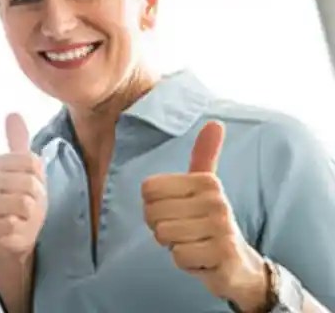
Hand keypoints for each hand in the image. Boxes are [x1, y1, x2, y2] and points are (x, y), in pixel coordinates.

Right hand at [0, 113, 47, 258]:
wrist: (13, 235)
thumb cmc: (20, 200)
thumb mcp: (24, 170)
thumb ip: (17, 142)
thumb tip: (13, 113)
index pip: (29, 161)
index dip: (39, 177)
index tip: (32, 186)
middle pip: (28, 183)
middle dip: (36, 198)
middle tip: (29, 205)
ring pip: (23, 203)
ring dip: (31, 214)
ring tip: (23, 216)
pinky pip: (14, 224)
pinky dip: (21, 229)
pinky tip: (15, 228)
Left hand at [142, 121, 268, 310]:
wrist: (239, 264)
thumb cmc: (210, 223)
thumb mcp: (205, 187)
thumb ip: (204, 155)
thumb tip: (216, 122)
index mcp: (206, 182)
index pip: (148, 189)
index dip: (154, 206)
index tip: (178, 212)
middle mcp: (217, 201)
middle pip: (152, 213)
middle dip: (161, 228)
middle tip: (185, 232)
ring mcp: (221, 228)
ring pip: (163, 235)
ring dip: (173, 245)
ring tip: (194, 243)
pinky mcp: (222, 254)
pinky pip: (178, 256)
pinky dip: (185, 262)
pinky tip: (202, 258)